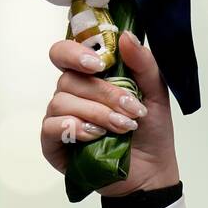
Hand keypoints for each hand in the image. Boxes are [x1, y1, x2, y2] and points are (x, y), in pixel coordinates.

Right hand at [40, 31, 179, 195]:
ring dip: (97, 113)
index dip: (75, 53)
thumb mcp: (156, 93)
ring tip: (123, 127)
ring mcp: (61, 118)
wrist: (152, 170)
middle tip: (130, 107)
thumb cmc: (152, 130)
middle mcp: (72, 94)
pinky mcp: (53, 143)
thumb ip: (143, 64)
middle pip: (68, 79)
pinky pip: (51, 127)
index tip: (99, 63)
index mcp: (92, 77)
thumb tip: (126, 36)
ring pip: (60, 102)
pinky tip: (96, 136)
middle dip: (103, 93)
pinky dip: (76, 128)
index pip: (66, 53)